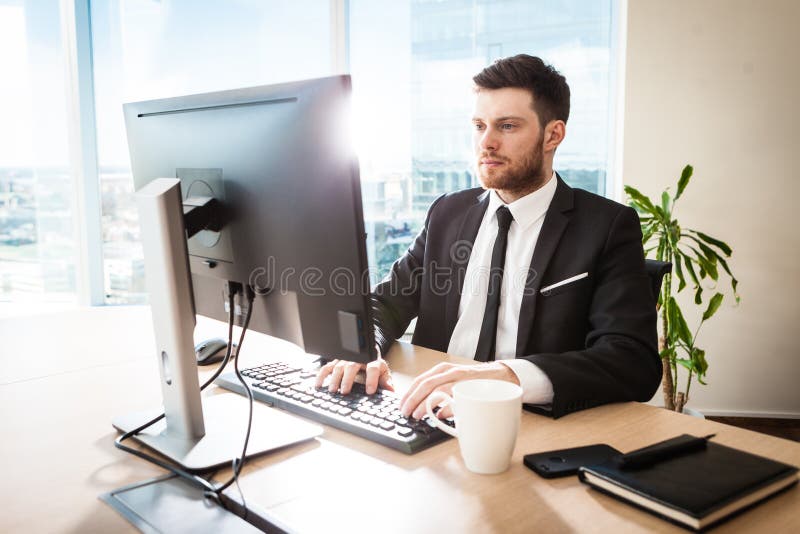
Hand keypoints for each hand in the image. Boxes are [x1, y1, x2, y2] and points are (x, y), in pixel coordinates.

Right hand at [315, 356, 393, 394]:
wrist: (366, 351)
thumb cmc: (374, 365)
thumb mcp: (383, 371)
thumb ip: (386, 381)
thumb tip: (391, 391)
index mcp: (372, 361)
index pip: (372, 369)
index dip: (371, 380)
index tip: (370, 391)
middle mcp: (357, 359)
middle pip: (351, 366)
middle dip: (348, 379)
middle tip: (345, 391)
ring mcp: (345, 359)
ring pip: (338, 367)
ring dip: (334, 379)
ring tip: (332, 390)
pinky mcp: (336, 362)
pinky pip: (327, 367)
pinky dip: (321, 376)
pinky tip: (318, 385)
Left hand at [399, 361, 519, 419]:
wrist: (499, 375)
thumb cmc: (473, 381)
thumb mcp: (453, 379)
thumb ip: (438, 388)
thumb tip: (420, 405)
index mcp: (443, 369)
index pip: (420, 380)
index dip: (408, 393)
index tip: (401, 405)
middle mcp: (450, 372)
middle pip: (425, 385)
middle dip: (412, 400)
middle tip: (405, 412)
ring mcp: (460, 379)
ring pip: (437, 391)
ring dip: (425, 405)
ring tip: (417, 415)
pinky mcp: (470, 388)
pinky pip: (454, 399)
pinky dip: (444, 409)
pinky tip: (439, 416)